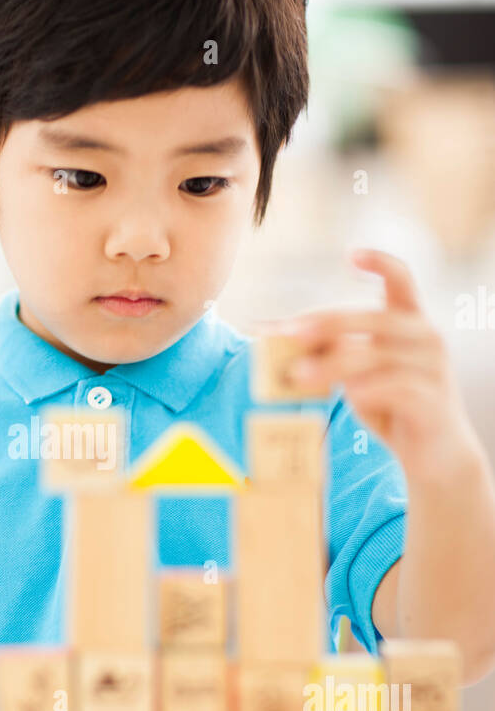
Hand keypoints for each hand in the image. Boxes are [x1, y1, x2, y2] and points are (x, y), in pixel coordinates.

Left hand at [278, 249, 481, 483]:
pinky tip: (347, 395)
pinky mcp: (432, 400)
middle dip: (327, 324)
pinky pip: (395, 387)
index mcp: (410, 322)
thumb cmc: (392, 408)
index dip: (380, 262)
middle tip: (288, 334)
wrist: (437, 456)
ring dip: (332, 364)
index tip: (351, 255)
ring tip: (297, 376)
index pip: (402, 279)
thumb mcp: (359, 376)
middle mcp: (426, 337)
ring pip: (376, 356)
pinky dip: (367, 389)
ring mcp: (433, 367)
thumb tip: (274, 336)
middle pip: (374, 318)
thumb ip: (331, 352)